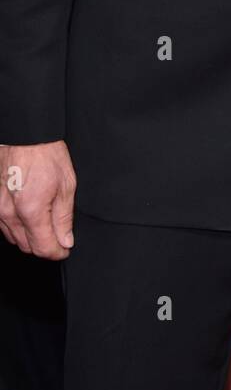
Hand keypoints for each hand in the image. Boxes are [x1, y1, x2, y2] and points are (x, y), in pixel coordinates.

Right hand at [0, 141, 75, 259]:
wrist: (25, 137)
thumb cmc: (46, 156)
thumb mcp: (66, 185)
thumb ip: (64, 217)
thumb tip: (66, 241)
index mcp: (31, 211)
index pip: (43, 247)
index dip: (57, 252)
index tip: (65, 250)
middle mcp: (10, 214)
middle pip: (27, 246)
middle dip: (44, 246)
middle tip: (59, 238)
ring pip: (14, 238)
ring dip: (30, 238)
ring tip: (45, 225)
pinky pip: (4, 226)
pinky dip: (17, 228)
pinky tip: (29, 217)